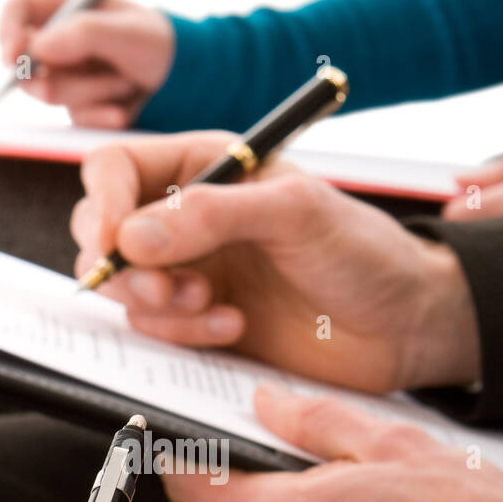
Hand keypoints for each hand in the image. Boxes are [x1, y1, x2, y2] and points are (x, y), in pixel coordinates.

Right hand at [0, 0, 173, 127]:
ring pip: (51, 94)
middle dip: (52, 77)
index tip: (13, 58)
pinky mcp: (79, 107)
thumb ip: (84, 34)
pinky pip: (74, 118)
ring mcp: (66, 76)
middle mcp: (59, 42)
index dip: (8, 32)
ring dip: (91, 93)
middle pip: (26, 62)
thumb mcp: (127, 32)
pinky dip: (100, 115)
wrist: (184, 81)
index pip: (17, 12)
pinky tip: (124, 109)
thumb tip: (36, 47)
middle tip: (69, 82)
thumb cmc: (158, 43)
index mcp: (66, 9)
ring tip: (126, 83)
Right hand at [72, 132, 480, 393]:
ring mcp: (190, 270)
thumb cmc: (365, 252)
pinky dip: (182, 334)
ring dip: (156, 306)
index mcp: (206, 167)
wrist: (403, 324)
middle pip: (99, 231)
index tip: (115, 243)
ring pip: (121, 288)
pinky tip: (232, 326)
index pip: (114, 167)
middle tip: (169, 290)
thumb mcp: (296, 213)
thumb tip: (131, 235)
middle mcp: (187, 216)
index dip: (101, 203)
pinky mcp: (198, 322)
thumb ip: (213, 215)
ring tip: (213, 306)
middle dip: (123, 268)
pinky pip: (153, 330)